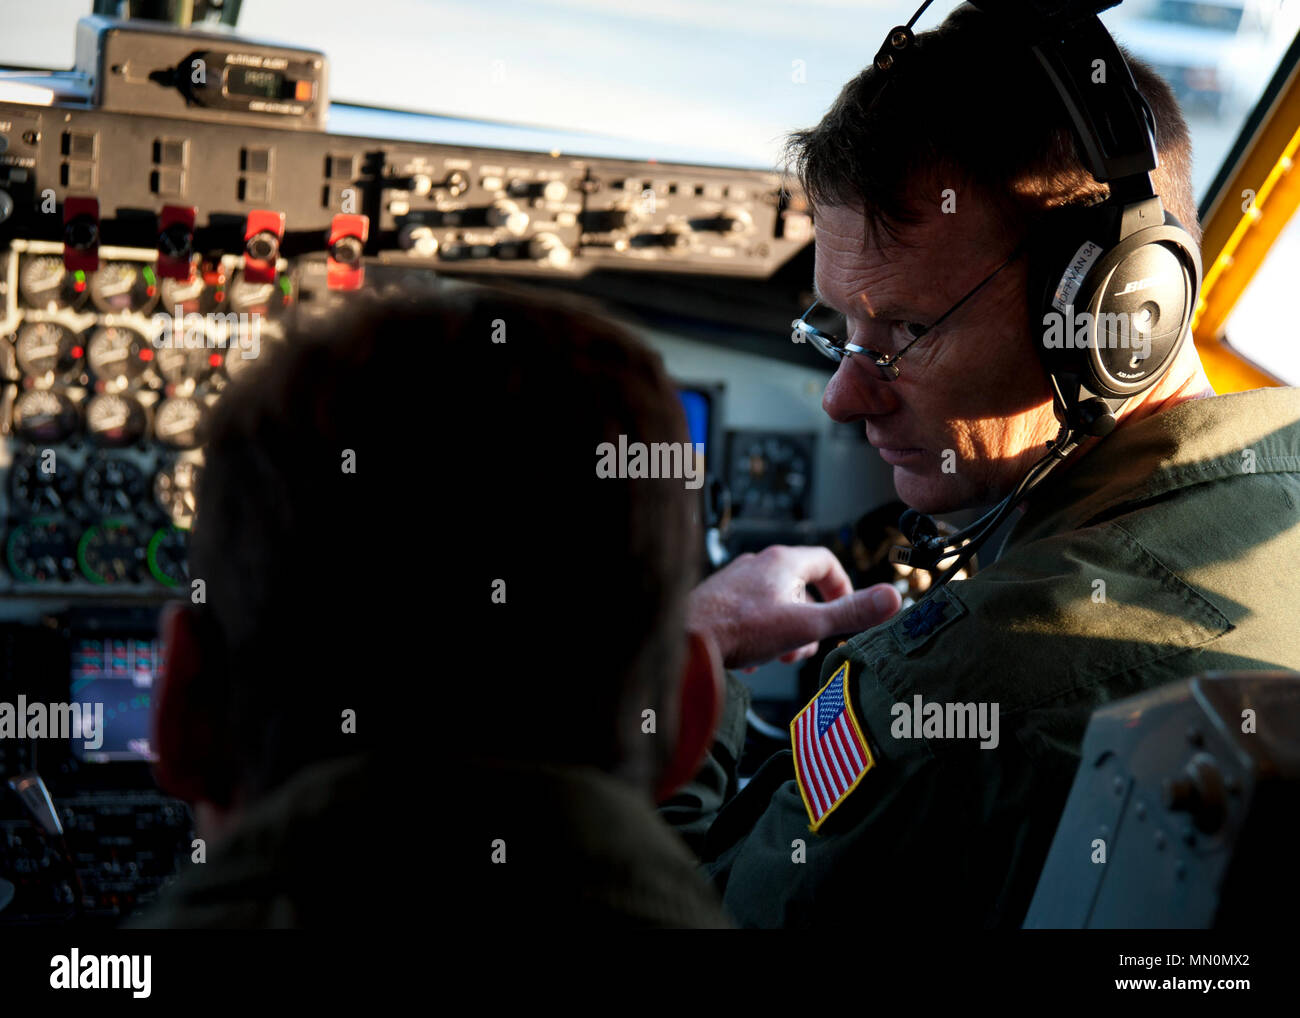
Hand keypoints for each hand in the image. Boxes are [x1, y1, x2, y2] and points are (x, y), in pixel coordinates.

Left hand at [687, 545, 902, 669]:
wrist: (685, 640)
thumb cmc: (740, 630)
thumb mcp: (805, 624)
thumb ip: (849, 613)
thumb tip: (893, 598)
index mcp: (782, 562)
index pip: (825, 562)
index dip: (843, 587)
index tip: (844, 613)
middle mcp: (756, 565)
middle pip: (800, 586)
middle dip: (810, 620)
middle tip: (806, 644)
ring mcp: (735, 582)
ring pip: (774, 604)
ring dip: (784, 632)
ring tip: (776, 654)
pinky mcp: (717, 600)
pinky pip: (750, 615)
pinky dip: (758, 636)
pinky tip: (751, 659)